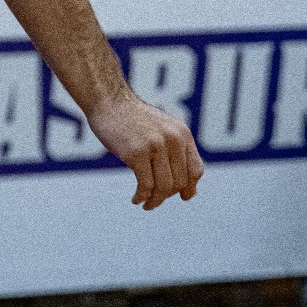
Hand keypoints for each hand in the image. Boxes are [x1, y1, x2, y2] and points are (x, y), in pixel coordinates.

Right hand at [87, 90, 202, 209]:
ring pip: (164, 186)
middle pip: (180, 181)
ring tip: (146, 204)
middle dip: (167, 196)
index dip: (190, 187)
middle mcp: (173, 140)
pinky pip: (146, 185)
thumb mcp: (163, 130)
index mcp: (183, 135)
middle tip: (155, 200)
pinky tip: (136, 199)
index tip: (183, 197)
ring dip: (155, 201)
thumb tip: (188, 189)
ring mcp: (156, 146)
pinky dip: (142, 197)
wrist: (110, 102)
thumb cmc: (134, 120)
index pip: (196, 170)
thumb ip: (175, 152)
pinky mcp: (136, 153)